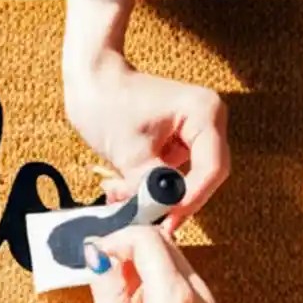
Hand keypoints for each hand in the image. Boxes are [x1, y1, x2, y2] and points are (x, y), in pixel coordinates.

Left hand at [63, 50, 229, 232]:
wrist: (90, 82)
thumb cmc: (106, 102)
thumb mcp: (127, 151)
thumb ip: (149, 185)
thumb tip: (162, 213)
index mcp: (204, 112)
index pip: (212, 168)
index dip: (191, 199)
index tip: (167, 221)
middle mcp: (207, 122)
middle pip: (204, 178)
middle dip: (172, 201)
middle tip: (143, 218)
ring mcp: (192, 135)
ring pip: (186, 181)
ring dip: (156, 197)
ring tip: (120, 196)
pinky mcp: (176, 144)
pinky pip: (171, 176)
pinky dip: (149, 188)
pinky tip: (122, 189)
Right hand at [84, 226, 226, 302]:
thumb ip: (107, 293)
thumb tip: (97, 255)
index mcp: (173, 298)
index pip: (146, 238)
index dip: (114, 240)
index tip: (91, 259)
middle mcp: (198, 296)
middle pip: (162, 245)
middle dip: (126, 253)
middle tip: (101, 286)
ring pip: (170, 264)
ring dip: (139, 273)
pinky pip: (178, 287)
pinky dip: (153, 290)